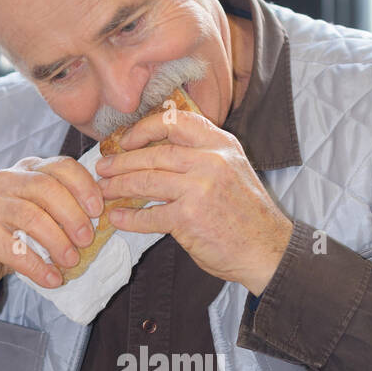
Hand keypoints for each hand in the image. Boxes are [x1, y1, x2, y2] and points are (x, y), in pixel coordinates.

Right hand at [0, 155, 103, 293]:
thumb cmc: (14, 234)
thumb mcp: (41, 214)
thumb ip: (65, 210)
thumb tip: (104, 222)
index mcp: (29, 170)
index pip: (61, 166)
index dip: (84, 187)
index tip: (99, 211)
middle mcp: (7, 179)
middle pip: (47, 188)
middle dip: (72, 216)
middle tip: (87, 241)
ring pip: (31, 216)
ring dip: (57, 241)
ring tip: (71, 262)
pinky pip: (14, 249)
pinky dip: (38, 266)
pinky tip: (52, 279)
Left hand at [95, 104, 292, 295]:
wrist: (268, 249)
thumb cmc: (247, 214)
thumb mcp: (233, 169)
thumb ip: (203, 156)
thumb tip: (158, 152)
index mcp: (221, 144)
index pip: (175, 121)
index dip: (144, 128)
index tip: (126, 140)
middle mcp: (210, 161)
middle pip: (154, 154)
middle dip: (122, 162)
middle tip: (103, 168)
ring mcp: (199, 189)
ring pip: (146, 181)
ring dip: (119, 186)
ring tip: (103, 190)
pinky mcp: (189, 218)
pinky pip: (149, 215)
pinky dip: (129, 218)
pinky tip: (118, 217)